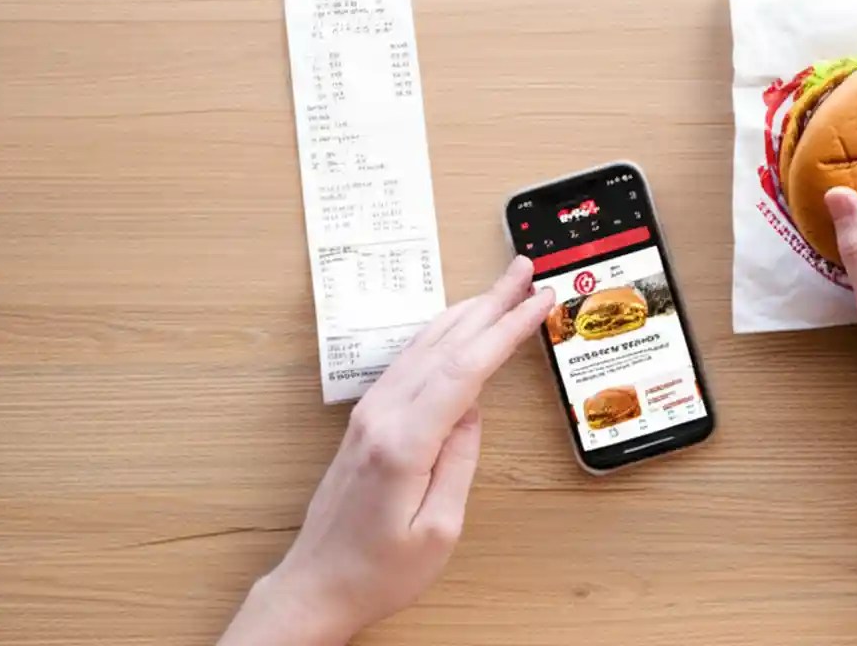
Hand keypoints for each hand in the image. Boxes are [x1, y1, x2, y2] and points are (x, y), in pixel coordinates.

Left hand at [219, 257, 554, 644]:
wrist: (317, 585)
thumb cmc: (378, 571)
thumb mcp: (439, 527)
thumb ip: (461, 461)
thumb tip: (474, 410)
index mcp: (404, 441)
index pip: (466, 368)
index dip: (507, 329)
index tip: (539, 301)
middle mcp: (382, 416)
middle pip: (446, 342)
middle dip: (492, 302)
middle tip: (526, 272)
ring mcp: (370, 414)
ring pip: (425, 346)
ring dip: (468, 313)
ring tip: (502, 289)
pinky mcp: (367, 421)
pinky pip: (411, 363)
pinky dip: (444, 337)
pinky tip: (459, 327)